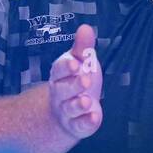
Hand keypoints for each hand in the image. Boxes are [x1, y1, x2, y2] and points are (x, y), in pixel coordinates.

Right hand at [48, 24, 102, 139]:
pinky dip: (86, 122)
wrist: (67, 112)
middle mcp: (60, 94)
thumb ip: (83, 48)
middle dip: (74, 85)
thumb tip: (85, 27)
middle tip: (86, 80)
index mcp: (60, 76)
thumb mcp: (81, 62)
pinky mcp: (77, 125)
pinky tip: (94, 116)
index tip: (75, 63)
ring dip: (78, 104)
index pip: (59, 70)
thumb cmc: (75, 80)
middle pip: (63, 90)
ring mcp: (67, 111)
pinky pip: (79, 125)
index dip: (66, 67)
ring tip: (86, 100)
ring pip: (70, 108)